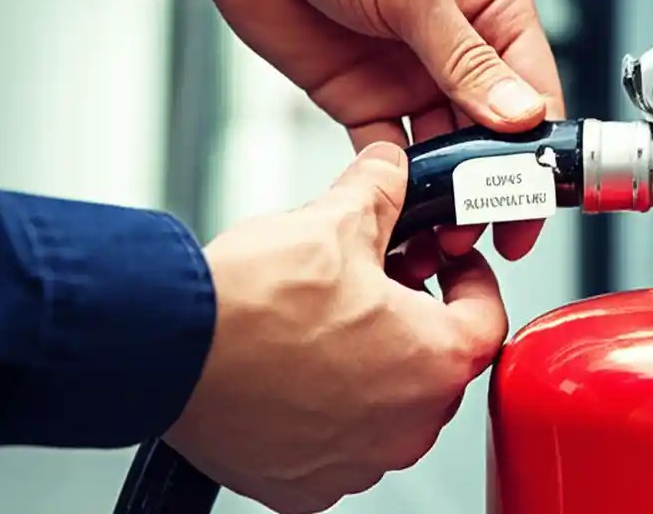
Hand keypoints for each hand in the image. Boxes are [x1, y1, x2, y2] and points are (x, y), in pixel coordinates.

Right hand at [163, 143, 507, 513]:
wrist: (166, 355)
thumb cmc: (251, 306)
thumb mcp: (333, 224)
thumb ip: (379, 192)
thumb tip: (390, 170)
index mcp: (435, 361)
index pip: (486, 317)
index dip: (470, 280)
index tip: (448, 265)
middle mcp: (408, 425)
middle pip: (435, 364)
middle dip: (415, 320)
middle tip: (380, 285)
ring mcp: (360, 462)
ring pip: (387, 407)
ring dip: (371, 367)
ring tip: (329, 324)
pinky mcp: (308, 485)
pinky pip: (337, 445)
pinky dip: (326, 412)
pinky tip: (295, 372)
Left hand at [197, 0, 565, 260]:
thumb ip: (463, 56)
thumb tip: (520, 114)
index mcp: (490, 4)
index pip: (534, 85)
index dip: (541, 144)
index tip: (539, 192)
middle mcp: (459, 46)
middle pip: (496, 131)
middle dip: (498, 182)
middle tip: (498, 231)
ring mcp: (412, 76)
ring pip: (448, 151)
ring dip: (452, 192)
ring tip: (452, 232)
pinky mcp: (365, 99)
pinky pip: (393, 154)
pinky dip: (400, 186)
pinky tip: (404, 209)